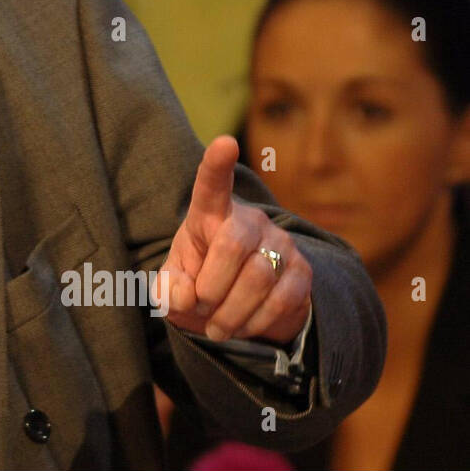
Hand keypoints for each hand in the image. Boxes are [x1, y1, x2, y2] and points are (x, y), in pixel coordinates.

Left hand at [155, 136, 310, 344]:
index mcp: (210, 213)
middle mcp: (249, 220)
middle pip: (232, 245)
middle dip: (211, 285)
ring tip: (216, 326)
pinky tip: (241, 327)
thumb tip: (186, 296)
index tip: (224, 143)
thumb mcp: (174, 284)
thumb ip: (168, 289)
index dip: (217, 164)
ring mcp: (280, 244)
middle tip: (200, 306)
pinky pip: (281, 300)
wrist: (242, 306)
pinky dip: (255, 322)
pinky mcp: (302, 272)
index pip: (212, 184)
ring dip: (231, 312)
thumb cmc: (199, 281)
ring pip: (258, 277)